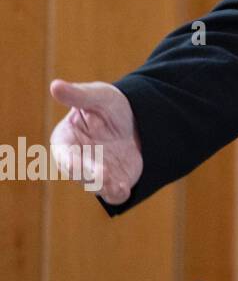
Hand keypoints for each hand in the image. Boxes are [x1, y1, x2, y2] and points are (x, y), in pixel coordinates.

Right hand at [49, 79, 141, 204]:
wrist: (139, 117)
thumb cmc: (110, 104)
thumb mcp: (98, 95)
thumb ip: (78, 95)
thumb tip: (55, 85)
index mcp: (66, 140)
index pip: (63, 154)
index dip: (70, 161)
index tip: (75, 165)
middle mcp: (77, 160)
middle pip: (79, 174)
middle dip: (90, 175)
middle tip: (103, 175)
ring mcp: (95, 172)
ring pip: (96, 186)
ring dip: (105, 187)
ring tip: (117, 185)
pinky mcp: (114, 181)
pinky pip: (113, 194)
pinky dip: (117, 194)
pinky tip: (125, 190)